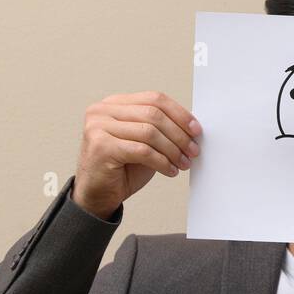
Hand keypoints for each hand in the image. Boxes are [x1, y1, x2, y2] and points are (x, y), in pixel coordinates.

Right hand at [72, 91, 200, 218]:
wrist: (97, 195)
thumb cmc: (121, 168)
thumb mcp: (143, 142)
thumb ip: (160, 129)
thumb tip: (192, 127)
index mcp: (114, 103)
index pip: (154, 98)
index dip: (179, 113)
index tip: (196, 129)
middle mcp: (102, 111)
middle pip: (153, 114)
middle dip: (179, 134)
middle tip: (193, 150)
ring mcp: (99, 127)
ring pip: (150, 132)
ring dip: (173, 150)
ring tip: (183, 162)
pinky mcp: (101, 146)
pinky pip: (142, 151)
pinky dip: (162, 162)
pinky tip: (170, 170)